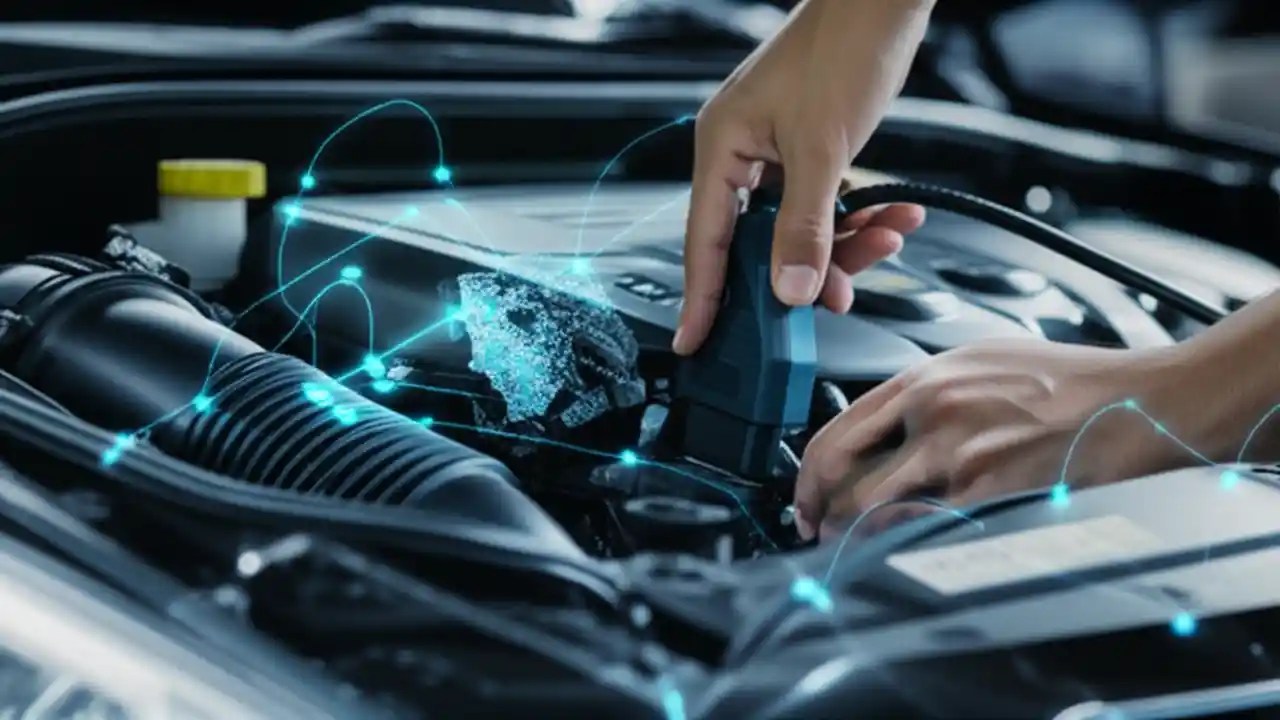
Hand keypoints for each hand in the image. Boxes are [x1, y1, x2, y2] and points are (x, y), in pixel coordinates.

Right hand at [674, 0, 934, 354]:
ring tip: (886, 239)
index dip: (702, 297)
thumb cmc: (843, 45)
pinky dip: (857, 217)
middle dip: (806, 268)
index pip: (704, 241)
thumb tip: (790, 291)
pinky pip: (824, 205)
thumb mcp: (824, 150)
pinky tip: (892, 216)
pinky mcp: (809, 150)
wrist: (885, 0)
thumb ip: (806, 228)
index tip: (696, 342)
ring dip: (845, 242)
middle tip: (835, 295)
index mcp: (721, 147)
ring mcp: (775, 152)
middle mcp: (741, 153)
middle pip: (759, 242)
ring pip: (799, 228)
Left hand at [793, 339, 1209, 540]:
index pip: (837, 430)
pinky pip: (920, 533)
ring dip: (851, 538)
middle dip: (819, 512)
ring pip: (871, 510)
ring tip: (853, 551)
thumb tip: (883, 427)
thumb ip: (927, 392)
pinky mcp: (989, 495)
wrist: (1140, 403)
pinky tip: (900, 555)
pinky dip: (898, 549)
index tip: (807, 497)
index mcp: (926, 377)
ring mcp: (958, 456)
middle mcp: (932, 412)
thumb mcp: (982, 361)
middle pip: (841, 474)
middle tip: (817, 532)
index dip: (809, 475)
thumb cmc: (1072, 382)